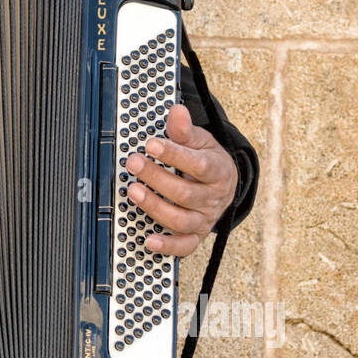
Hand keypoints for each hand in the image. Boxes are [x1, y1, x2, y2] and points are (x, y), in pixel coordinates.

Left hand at [123, 104, 237, 257]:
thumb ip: (185, 130)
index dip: (174, 155)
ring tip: (133, 191)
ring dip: (155, 207)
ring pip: (181, 219)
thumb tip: (177, 111)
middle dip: (156, 178)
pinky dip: (167, 246)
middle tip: (133, 163)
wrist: (224, 185)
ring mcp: (204, 219)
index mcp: (218, 171)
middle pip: (186, 193)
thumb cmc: (208, 161)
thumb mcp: (200, 141)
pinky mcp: (196, 236)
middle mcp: (213, 198)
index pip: (198, 165)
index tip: (151, 144)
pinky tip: (149, 240)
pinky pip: (184, 246)